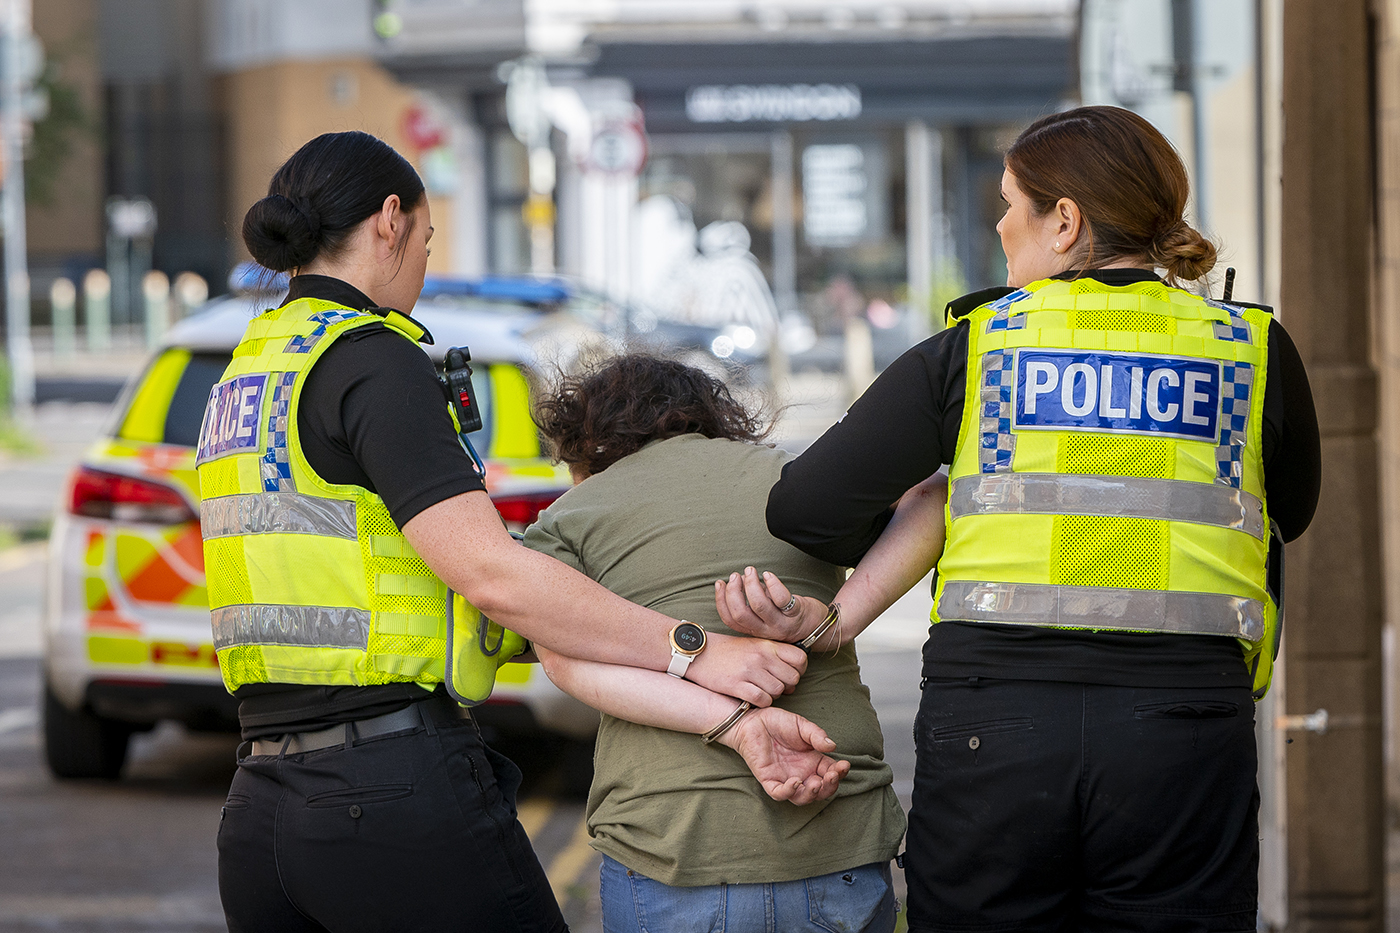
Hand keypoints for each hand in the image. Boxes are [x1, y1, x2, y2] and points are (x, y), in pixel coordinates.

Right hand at [686, 632, 806, 706]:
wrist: (699, 652)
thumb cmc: (727, 651)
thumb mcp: (753, 644)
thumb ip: (773, 653)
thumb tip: (793, 670)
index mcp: (767, 645)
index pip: (800, 658)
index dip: (799, 670)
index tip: (790, 674)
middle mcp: (761, 656)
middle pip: (792, 678)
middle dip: (787, 686)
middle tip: (776, 686)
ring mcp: (749, 671)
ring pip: (778, 691)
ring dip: (773, 695)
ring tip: (762, 691)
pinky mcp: (737, 685)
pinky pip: (762, 700)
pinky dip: (761, 703)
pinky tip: (754, 698)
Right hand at [715, 566, 827, 642]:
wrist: (820, 629)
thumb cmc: (789, 619)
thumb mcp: (767, 617)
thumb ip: (752, 603)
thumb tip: (739, 580)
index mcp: (755, 632)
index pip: (731, 620)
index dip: (721, 601)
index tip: (720, 583)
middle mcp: (766, 631)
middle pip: (741, 614)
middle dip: (733, 592)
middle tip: (735, 576)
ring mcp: (782, 624)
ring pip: (759, 605)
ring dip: (751, 585)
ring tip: (750, 571)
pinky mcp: (797, 613)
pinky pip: (782, 599)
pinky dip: (773, 584)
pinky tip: (768, 575)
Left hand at [717, 706, 849, 803]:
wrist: (754, 720)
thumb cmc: (778, 723)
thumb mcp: (802, 725)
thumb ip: (816, 735)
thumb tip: (832, 746)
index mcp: (813, 762)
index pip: (831, 773)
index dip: (839, 772)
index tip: (844, 765)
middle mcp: (801, 773)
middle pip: (820, 791)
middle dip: (829, 787)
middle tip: (832, 776)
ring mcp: (785, 778)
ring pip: (801, 798)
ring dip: (812, 794)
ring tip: (817, 783)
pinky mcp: (768, 780)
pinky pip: (779, 793)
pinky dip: (788, 792)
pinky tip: (795, 781)